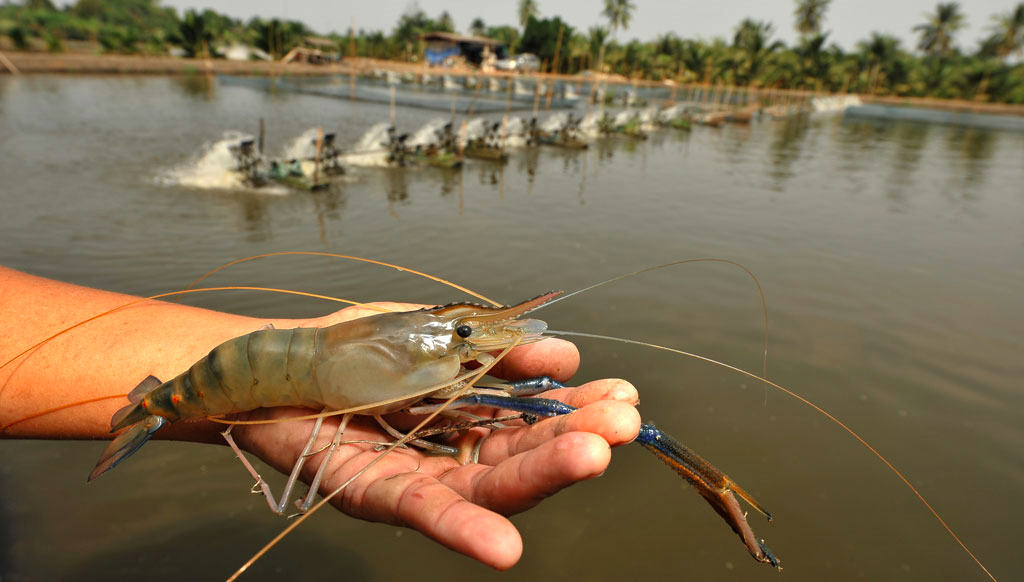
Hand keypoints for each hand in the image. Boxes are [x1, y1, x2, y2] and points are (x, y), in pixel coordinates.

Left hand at [228, 303, 641, 569]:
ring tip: (592, 458)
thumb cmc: (351, 346)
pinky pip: (422, 514)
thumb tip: (564, 355)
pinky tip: (506, 548)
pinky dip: (463, 530)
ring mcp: (417, 477)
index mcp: (471, 415)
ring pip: (485, 486)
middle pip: (520, 456)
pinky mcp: (375, 494)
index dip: (577, 410)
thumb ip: (494, 349)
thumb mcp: (434, 332)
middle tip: (624, 425)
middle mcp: (451, 452)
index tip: (623, 397)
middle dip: (573, 440)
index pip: (535, 421)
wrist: (272, 359)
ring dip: (539, 477)